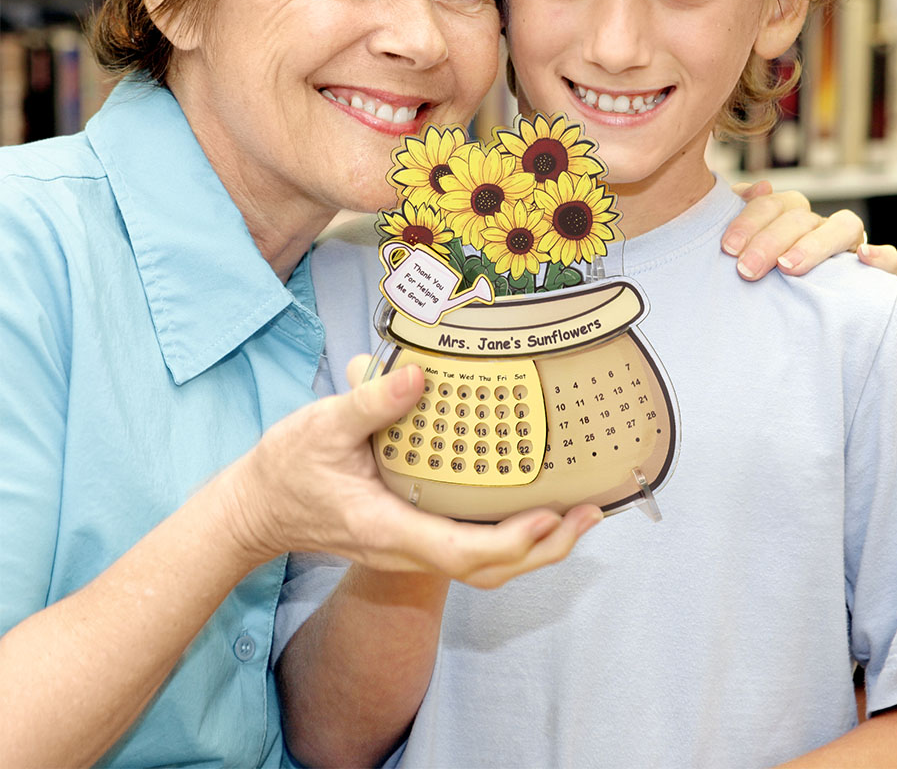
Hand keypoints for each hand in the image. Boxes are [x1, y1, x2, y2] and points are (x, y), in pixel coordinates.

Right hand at [226, 358, 600, 587]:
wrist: (256, 509)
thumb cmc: (286, 470)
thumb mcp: (322, 427)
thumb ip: (370, 401)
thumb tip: (420, 376)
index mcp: (386, 527)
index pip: (458, 551)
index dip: (508, 540)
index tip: (548, 516)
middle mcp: (405, 547)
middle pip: (487, 570)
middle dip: (544, 549)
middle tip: (590, 514)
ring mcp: (410, 546)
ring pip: (483, 566)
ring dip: (536, 547)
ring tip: (578, 515)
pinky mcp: (412, 534)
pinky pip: (470, 548)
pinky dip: (510, 536)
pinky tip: (532, 507)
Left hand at [723, 180, 896, 279]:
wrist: (796, 325)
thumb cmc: (762, 282)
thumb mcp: (745, 251)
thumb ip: (742, 216)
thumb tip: (757, 187)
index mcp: (789, 217)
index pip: (772, 205)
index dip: (749, 221)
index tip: (727, 248)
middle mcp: (820, 227)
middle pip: (801, 218)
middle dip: (770, 241)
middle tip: (746, 270)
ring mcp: (850, 248)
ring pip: (844, 227)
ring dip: (815, 244)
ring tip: (788, 267)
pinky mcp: (878, 275)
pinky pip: (890, 261)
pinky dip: (882, 257)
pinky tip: (863, 258)